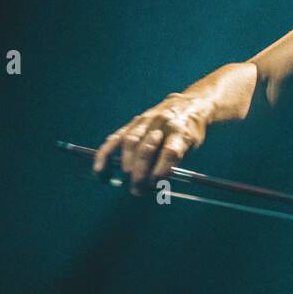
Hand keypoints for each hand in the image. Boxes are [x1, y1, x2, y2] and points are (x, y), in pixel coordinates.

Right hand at [94, 92, 213, 194]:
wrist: (188, 105)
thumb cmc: (190, 130)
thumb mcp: (192, 145)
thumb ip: (175, 162)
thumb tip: (156, 184)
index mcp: (180, 131)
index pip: (170, 151)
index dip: (162, 169)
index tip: (156, 183)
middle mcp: (161, 124)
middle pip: (146, 148)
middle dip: (140, 172)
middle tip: (138, 189)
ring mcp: (145, 122)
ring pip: (130, 142)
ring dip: (127, 164)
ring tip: (128, 180)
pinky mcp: (133, 123)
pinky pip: (115, 138)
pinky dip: (105, 154)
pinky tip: (99, 168)